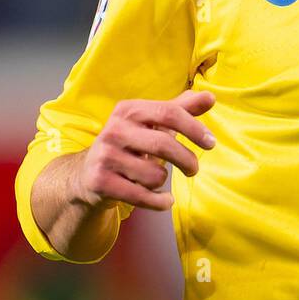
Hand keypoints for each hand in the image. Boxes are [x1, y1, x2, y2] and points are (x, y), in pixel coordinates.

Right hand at [71, 90, 216, 211]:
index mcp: (128, 109)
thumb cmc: (130, 144)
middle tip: (193, 169)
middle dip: (186, 160)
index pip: (169, 113)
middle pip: (163, 144)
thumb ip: (181, 109)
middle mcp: (114, 130)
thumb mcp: (152, 123)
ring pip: (154, 175)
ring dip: (163, 181)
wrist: (87, 175)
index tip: (211, 143)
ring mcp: (105, 156)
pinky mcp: (100, 182)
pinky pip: (142, 196)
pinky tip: (165, 200)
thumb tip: (210, 97)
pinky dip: (159, 202)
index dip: (194, 128)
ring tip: (155, 179)